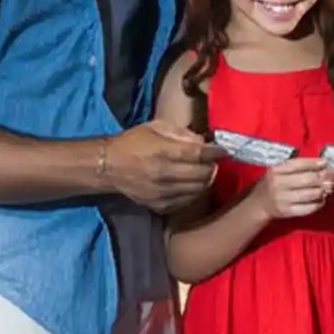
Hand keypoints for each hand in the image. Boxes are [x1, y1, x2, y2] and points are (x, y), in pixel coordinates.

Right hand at [106, 120, 226, 213]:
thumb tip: (203, 142)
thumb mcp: (156, 127)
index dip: (215, 152)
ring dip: (205, 181)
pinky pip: (187, 201)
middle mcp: (164, 174)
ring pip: (198, 190)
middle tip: (212, 161)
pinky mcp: (160, 206)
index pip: (198, 154)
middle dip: (212, 167)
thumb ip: (181, 133)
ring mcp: (162, 193)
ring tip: (204, 172)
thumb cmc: (133, 142)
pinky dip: (194, 192)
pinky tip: (191, 184)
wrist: (109, 167)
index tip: (224, 150)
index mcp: (163, 152)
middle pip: (202, 174)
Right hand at [250, 158, 333, 219]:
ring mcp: (283, 199)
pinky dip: (319, 203)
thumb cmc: (272, 184)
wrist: (259, 204)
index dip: (315, 163)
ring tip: (328, 188)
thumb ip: (297, 166)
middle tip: (332, 178)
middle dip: (323, 178)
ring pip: (310, 194)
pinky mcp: (288, 212)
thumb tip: (322, 164)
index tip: (326, 163)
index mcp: (277, 170)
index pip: (299, 164)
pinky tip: (321, 200)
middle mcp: (279, 184)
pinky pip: (309, 208)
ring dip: (323, 191)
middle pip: (307, 179)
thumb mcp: (278, 171)